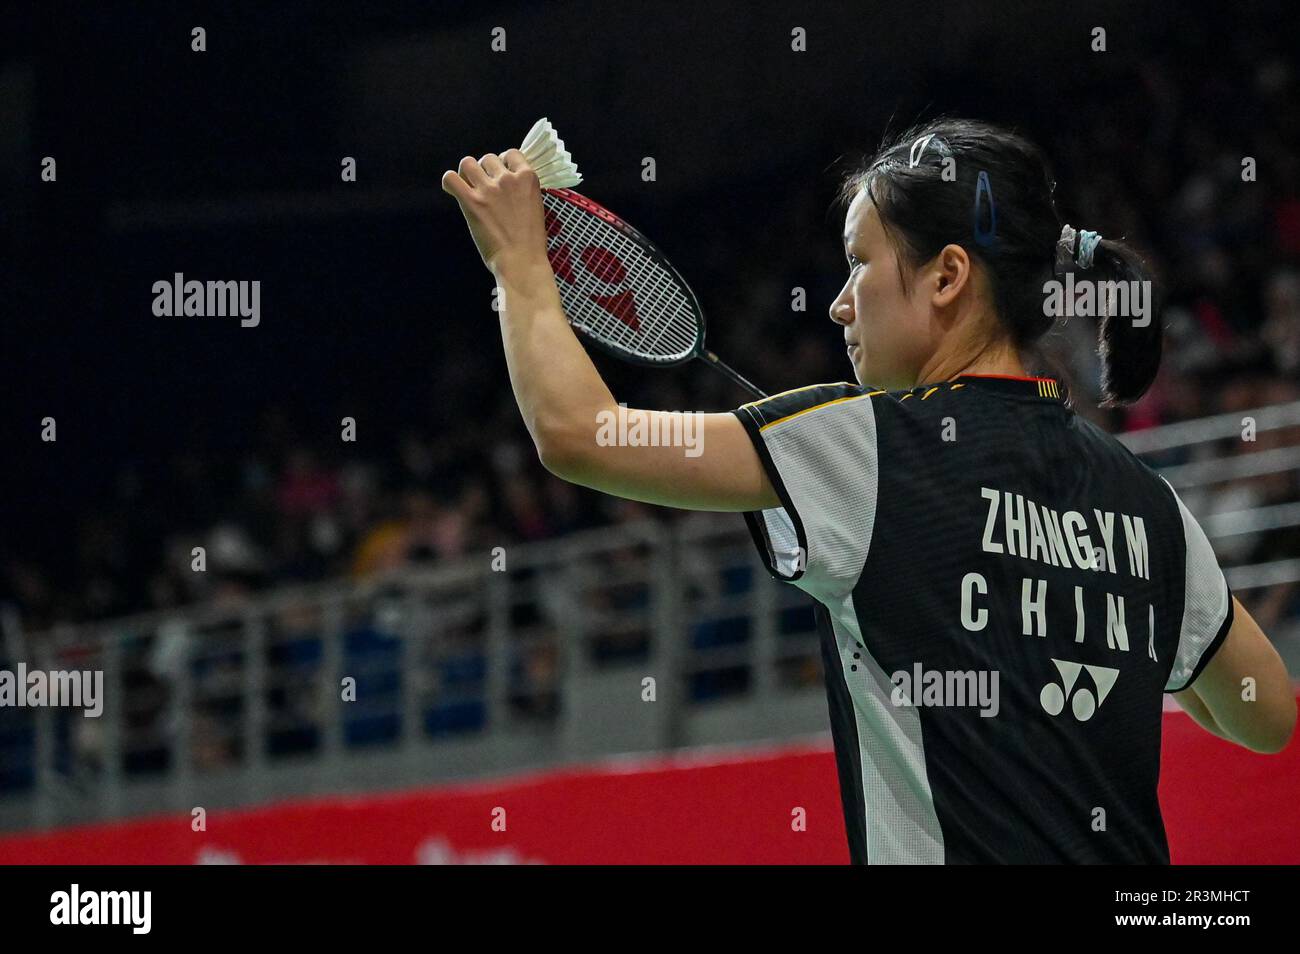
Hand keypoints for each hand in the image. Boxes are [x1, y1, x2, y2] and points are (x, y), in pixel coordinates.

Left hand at [442, 150, 548, 275]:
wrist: (521, 262)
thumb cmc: (531, 242)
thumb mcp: (536, 207)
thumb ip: (522, 191)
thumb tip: (508, 185)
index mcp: (528, 178)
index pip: (511, 154)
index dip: (503, 162)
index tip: (500, 174)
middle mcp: (507, 179)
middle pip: (488, 158)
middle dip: (485, 170)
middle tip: (485, 187)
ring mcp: (488, 189)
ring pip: (468, 163)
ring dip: (467, 174)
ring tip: (469, 187)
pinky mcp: (471, 202)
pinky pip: (451, 179)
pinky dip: (450, 182)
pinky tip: (454, 190)